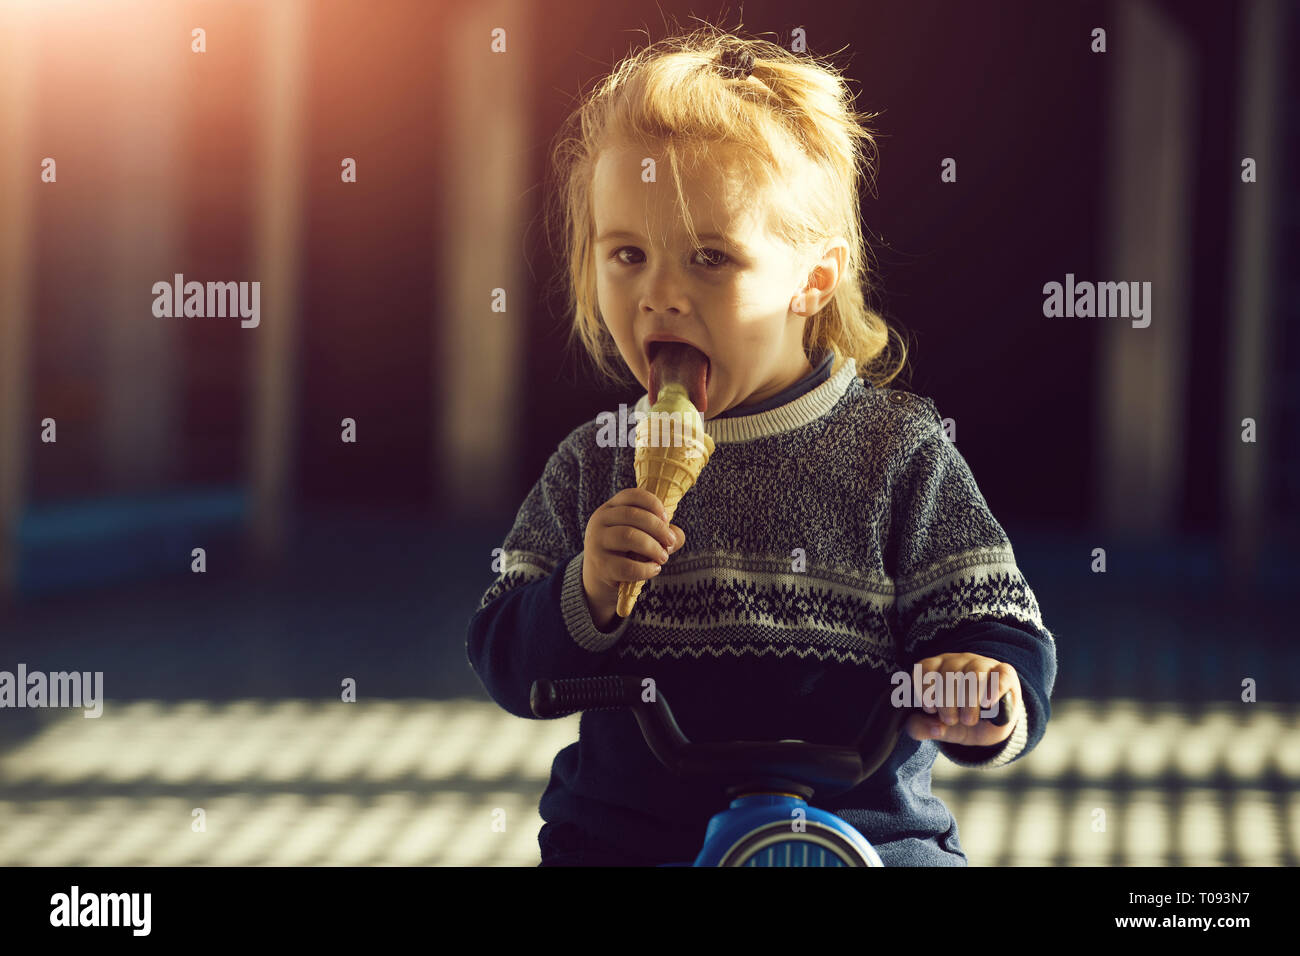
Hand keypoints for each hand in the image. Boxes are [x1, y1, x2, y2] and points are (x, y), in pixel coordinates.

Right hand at [582, 488, 683, 627]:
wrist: (599, 577)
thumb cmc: (626, 552)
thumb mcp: (642, 537)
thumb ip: (664, 533)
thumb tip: (676, 538)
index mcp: (610, 508)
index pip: (631, 495)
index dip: (652, 503)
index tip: (666, 518)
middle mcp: (599, 521)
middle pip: (632, 515)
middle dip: (658, 528)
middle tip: (670, 542)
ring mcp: (596, 542)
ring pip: (629, 536)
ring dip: (653, 547)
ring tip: (663, 557)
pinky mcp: (600, 566)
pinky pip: (627, 566)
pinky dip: (646, 569)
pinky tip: (655, 569)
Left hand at [903, 653, 1020, 746]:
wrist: (991, 727)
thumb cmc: (959, 721)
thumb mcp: (939, 727)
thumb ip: (922, 728)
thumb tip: (933, 728)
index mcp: (937, 669)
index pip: (925, 667)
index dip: (925, 689)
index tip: (930, 709)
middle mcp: (958, 662)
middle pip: (949, 672)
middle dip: (947, 701)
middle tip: (951, 720)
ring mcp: (982, 664)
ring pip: (974, 673)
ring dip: (969, 699)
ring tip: (968, 719)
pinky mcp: (1005, 673)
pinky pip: (1001, 675)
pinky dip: (994, 689)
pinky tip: (988, 704)